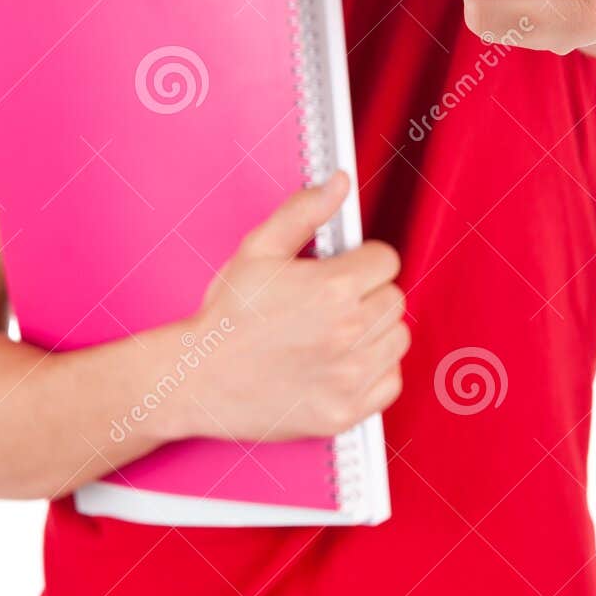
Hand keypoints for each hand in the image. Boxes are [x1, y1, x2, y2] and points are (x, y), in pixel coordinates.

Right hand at [184, 172, 408, 440]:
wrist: (198, 378)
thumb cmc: (226, 316)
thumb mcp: (258, 249)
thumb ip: (305, 212)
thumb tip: (339, 182)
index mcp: (333, 288)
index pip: (386, 260)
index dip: (362, 259)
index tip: (343, 269)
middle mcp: (348, 332)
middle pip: (394, 298)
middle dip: (368, 293)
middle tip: (333, 301)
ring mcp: (349, 376)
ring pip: (397, 339)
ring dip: (375, 331)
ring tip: (338, 330)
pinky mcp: (345, 412)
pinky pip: (390, 382)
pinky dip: (375, 372)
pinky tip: (344, 362)